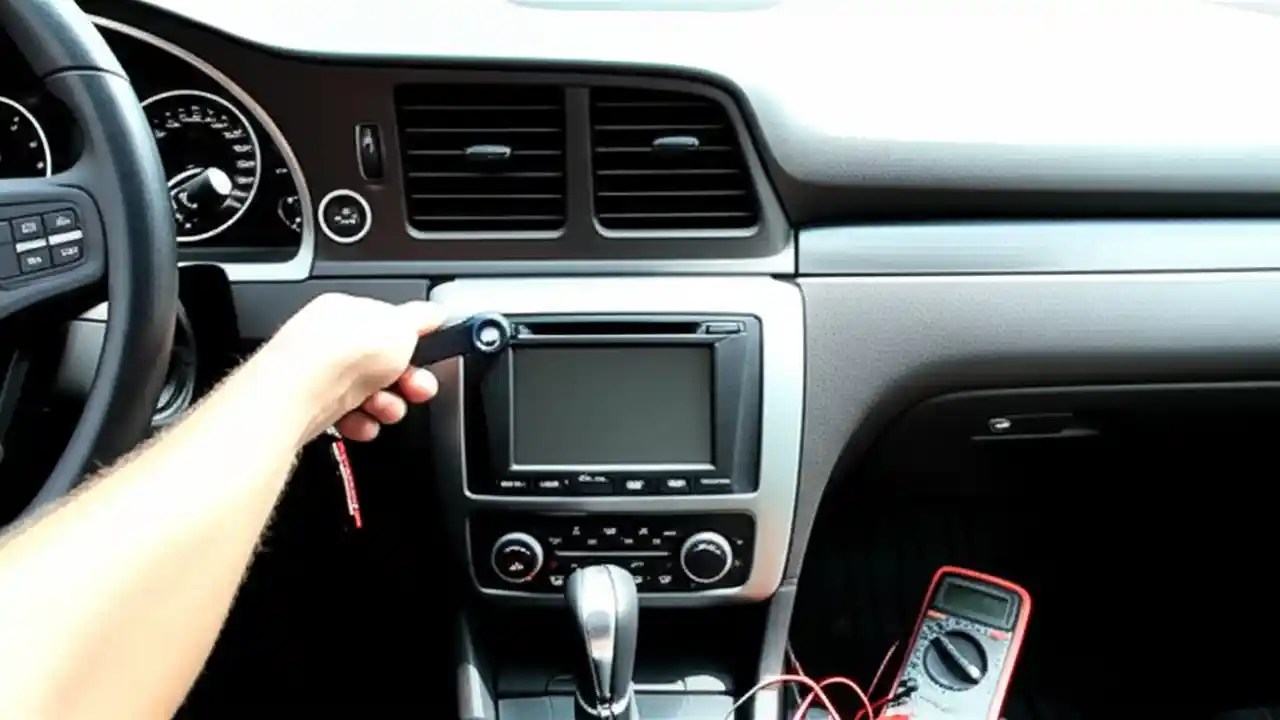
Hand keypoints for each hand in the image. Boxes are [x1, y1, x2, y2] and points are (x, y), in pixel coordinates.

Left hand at [261, 293, 445, 442]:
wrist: (299, 394)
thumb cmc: (342, 353)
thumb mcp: (401, 325)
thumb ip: (421, 318)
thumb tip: (436, 311)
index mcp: (346, 310)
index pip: (388, 324)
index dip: (414, 343)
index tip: (431, 357)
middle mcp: (329, 340)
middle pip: (382, 364)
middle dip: (406, 381)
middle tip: (418, 390)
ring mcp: (318, 375)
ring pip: (367, 394)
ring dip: (387, 405)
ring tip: (387, 410)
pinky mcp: (310, 407)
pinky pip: (347, 417)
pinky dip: (361, 424)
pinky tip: (363, 424)